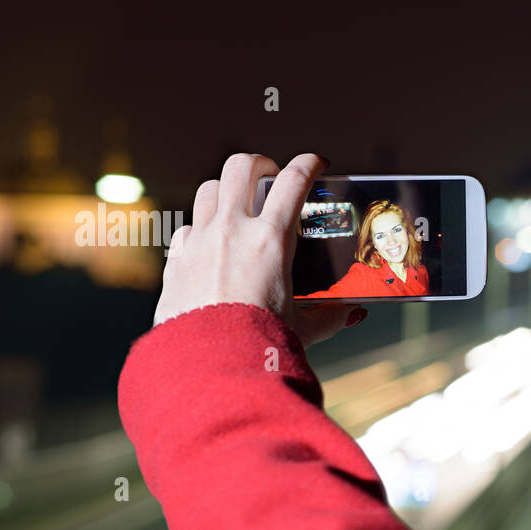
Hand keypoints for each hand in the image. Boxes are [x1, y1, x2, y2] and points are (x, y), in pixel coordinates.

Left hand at [153, 152, 366, 346]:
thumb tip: (352, 312)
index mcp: (272, 241)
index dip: (310, 163)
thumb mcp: (305, 328)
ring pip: (209, 188)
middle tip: (270, 176)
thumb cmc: (260, 347)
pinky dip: (201, 229)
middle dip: (260, 164)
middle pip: (242, 165)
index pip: (295, 180)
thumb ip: (331, 315)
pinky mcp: (177, 259)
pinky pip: (187, 227)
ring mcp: (201, 241)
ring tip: (238, 204)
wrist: (212, 366)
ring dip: (227, 190)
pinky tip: (211, 246)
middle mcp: (233, 231)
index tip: (317, 163)